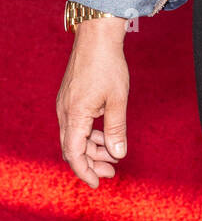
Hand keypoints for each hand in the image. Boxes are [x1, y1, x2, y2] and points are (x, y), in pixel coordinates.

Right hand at [56, 16, 129, 188]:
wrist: (96, 37)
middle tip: (112, 171)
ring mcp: (65, 105)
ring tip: (113, 154)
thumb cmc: (108, 65)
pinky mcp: (70, 98)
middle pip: (73, 148)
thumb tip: (118, 154)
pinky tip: (105, 136)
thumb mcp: (118, 100)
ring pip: (74, 137)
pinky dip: (89, 134)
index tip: (98, 183)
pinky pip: (75, 124)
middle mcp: (64, 112)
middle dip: (92, 162)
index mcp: (74, 115)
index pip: (74, 153)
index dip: (85, 171)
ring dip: (92, 148)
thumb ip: (116, 129)